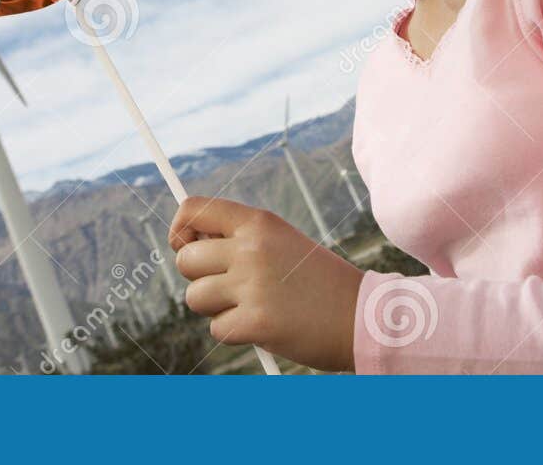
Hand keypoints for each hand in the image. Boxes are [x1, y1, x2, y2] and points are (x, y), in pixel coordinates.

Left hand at [168, 195, 363, 372]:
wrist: (362, 316)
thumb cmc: (319, 281)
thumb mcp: (282, 242)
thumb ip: (239, 240)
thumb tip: (188, 247)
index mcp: (258, 222)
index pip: (193, 210)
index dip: (180, 230)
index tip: (185, 246)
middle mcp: (251, 248)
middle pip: (185, 261)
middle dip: (199, 278)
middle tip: (228, 287)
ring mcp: (252, 285)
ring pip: (195, 298)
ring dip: (216, 308)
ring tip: (250, 306)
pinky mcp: (255, 322)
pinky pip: (217, 329)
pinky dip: (234, 333)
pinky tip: (263, 326)